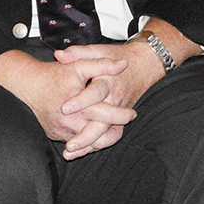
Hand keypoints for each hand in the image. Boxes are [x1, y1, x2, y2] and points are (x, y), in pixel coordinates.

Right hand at [0, 50, 136, 157]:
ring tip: (114, 131)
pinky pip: (75, 143)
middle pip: (99, 135)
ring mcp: (62, 131)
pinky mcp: (55, 135)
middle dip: (116, 132)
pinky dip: (87, 142)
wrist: (25, 85)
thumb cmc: (52, 74)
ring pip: (88, 144)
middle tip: (126, 124)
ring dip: (103, 140)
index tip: (132, 113)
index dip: (122, 115)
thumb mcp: (78, 65)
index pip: (106, 115)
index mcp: (79, 106)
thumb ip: (102, 65)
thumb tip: (123, 65)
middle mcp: (70, 122)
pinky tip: (97, 135)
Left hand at [53, 40, 165, 157]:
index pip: (96, 92)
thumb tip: (58, 55)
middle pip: (104, 121)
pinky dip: (97, 145)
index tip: (64, 108)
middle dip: (87, 135)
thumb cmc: (118, 56)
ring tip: (71, 153)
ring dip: (91, 145)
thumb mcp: (99, 50)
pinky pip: (110, 136)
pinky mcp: (121, 119)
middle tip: (70, 144)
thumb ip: (78, 53)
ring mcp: (120, 111)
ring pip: (108, 133)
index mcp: (109, 80)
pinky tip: (80, 152)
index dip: (81, 100)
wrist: (144, 65)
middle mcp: (116, 99)